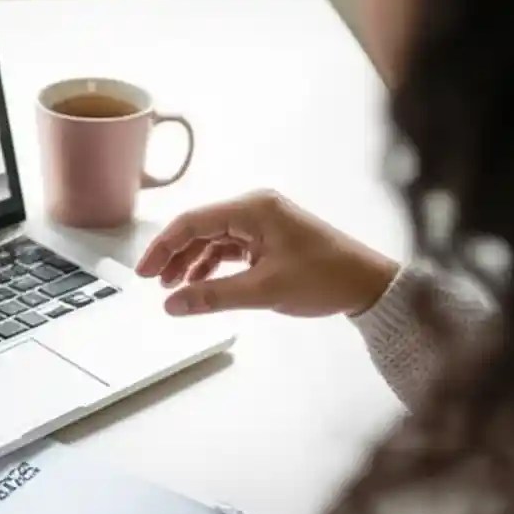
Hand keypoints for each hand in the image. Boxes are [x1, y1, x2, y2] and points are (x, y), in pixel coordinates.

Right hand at [135, 190, 398, 316]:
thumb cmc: (325, 278)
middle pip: (199, 228)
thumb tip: (171, 304)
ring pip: (212, 239)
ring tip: (172, 288)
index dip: (163, 246)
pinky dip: (212, 265)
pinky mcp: (269, 239)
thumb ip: (212, 296)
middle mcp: (255, 208)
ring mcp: (262, 223)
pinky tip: (199, 284)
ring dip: (191, 262)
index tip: (144, 272)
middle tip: (152, 283)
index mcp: (254, 208)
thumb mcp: (263, 291)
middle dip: (174, 255)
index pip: (193, 221)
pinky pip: (229, 248)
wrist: (369, 285)